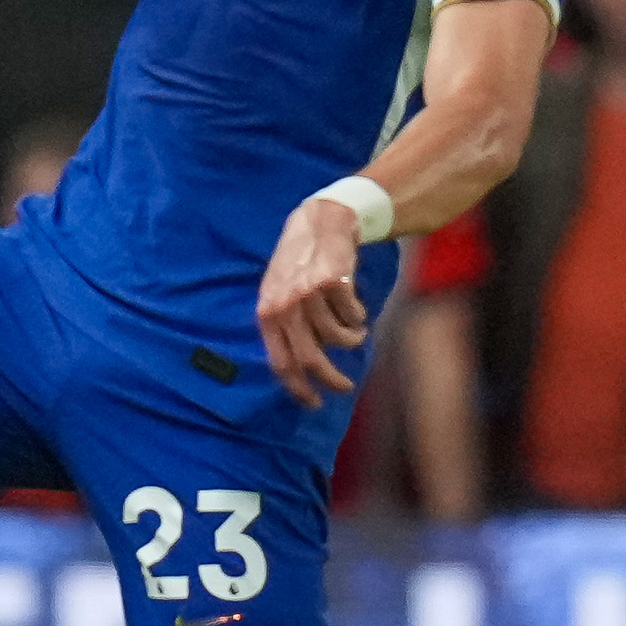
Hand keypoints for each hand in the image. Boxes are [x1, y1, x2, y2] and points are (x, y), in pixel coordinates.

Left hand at [255, 197, 369, 408]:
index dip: (298, 388)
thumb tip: (298, 370)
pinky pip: (353, 315)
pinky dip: (358, 317)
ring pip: (337, 337)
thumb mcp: (279, 294)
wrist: (319, 223)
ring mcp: (308, 294)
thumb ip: (284, 327)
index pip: (280, 362)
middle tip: (344, 387)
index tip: (314, 402)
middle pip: (309, 358)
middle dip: (330, 379)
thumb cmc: (298, 265)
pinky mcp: (333, 282)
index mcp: (267, 313)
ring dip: (351, 340)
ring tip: (355, 334)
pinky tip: (356, 309)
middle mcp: (284, 306)